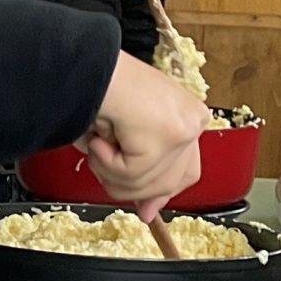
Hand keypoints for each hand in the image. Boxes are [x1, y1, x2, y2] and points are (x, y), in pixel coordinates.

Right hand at [78, 51, 205, 206]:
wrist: (87, 67)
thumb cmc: (98, 88)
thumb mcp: (123, 136)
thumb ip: (142, 172)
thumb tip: (148, 212)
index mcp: (185, 115)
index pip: (187, 169)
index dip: (162, 192)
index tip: (146, 210)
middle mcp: (193, 120)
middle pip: (171, 183)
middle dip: (133, 186)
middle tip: (105, 174)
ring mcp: (184, 129)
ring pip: (146, 184)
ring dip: (109, 170)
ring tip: (97, 143)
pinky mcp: (168, 136)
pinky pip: (130, 174)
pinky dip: (104, 161)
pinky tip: (99, 138)